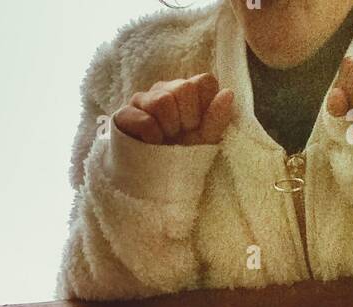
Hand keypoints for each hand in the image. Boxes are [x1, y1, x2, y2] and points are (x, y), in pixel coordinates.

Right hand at [114, 73, 234, 146]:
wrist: (153, 178)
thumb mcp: (206, 141)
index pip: (204, 81)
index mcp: (187, 91)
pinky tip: (152, 144)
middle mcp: (165, 89)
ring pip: (162, 101)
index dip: (204, 107)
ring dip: (168, 128)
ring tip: (165, 139)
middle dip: (186, 119)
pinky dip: (153, 138)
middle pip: (183, 88)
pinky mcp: (124, 114)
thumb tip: (228, 93)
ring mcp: (143, 99)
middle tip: (179, 135)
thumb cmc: (182, 155)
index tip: (197, 126)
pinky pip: (144, 120)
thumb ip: (218, 118)